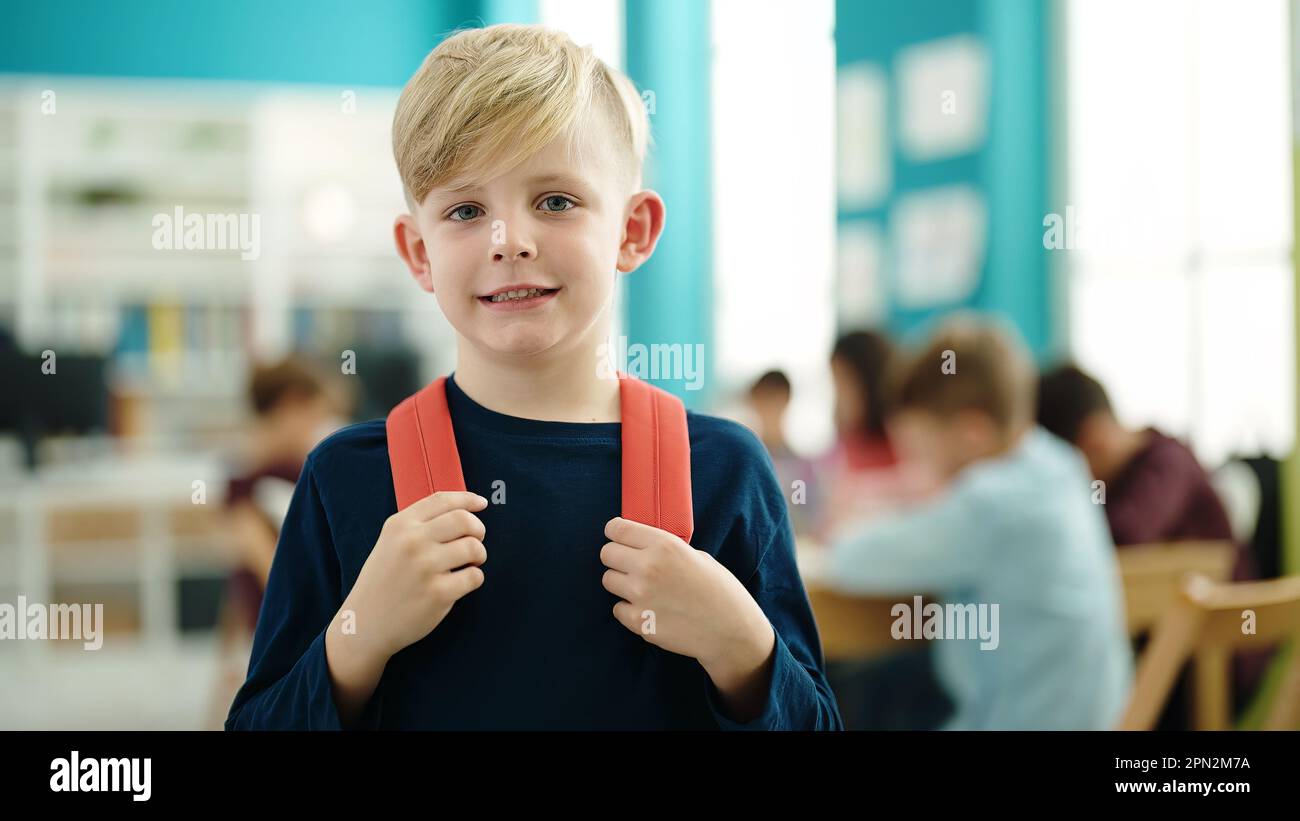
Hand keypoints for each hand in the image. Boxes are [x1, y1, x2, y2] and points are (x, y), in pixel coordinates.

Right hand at [344, 491, 487, 660]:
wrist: (365, 623)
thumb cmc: (383, 582)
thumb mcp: (390, 542)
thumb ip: (419, 524)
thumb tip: (463, 510)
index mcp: (400, 525)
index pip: (442, 499)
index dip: (468, 499)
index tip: (481, 504)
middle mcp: (412, 541)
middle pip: (464, 520)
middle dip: (478, 529)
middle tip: (475, 541)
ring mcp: (425, 567)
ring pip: (474, 547)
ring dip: (479, 555)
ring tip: (469, 564)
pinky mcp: (438, 593)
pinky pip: (475, 576)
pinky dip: (474, 578)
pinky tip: (460, 583)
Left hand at [599, 517, 773, 679]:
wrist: (730, 631)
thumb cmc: (719, 591)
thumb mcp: (697, 556)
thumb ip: (665, 550)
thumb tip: (641, 546)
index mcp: (664, 546)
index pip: (618, 529)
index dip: (615, 532)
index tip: (617, 536)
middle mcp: (648, 567)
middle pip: (606, 553)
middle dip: (617, 558)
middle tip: (632, 565)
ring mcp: (640, 595)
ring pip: (608, 580)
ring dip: (622, 583)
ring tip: (645, 589)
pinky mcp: (638, 621)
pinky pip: (617, 608)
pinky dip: (629, 609)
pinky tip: (651, 610)